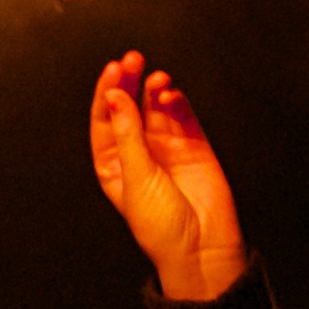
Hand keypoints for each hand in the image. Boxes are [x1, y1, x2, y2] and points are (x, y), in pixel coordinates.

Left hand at [89, 51, 249, 301]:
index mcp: (114, 164)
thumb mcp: (136, 179)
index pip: (105, 120)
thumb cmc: (162, 227)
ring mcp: (166, 147)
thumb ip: (128, 134)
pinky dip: (176, 101)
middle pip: (129, 107)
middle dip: (129, 82)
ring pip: (155, 107)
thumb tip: (116, 96)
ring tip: (156, 78)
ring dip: (153, 89)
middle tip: (132, 60)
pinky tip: (170, 94)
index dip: (107, 93)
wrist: (203, 249)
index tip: (112, 70)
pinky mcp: (193, 145)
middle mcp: (138, 152)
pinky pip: (181, 116)